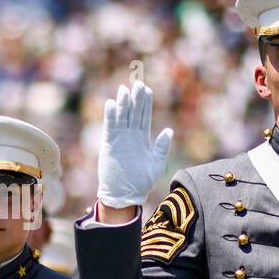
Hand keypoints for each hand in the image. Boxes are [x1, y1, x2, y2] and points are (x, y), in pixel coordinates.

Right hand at [97, 82, 172, 209]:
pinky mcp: (109, 145)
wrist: (125, 195)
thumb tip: (168, 130)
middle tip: (137, 83)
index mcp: (142, 140)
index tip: (147, 90)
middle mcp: (131, 137)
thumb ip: (162, 147)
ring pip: (122, 117)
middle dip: (135, 99)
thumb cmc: (142, 182)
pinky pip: (110, 127)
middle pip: (133, 113)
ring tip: (124, 90)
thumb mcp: (156, 164)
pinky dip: (110, 116)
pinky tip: (112, 104)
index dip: (145, 104)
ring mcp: (120, 140)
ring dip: (123, 104)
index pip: (144, 117)